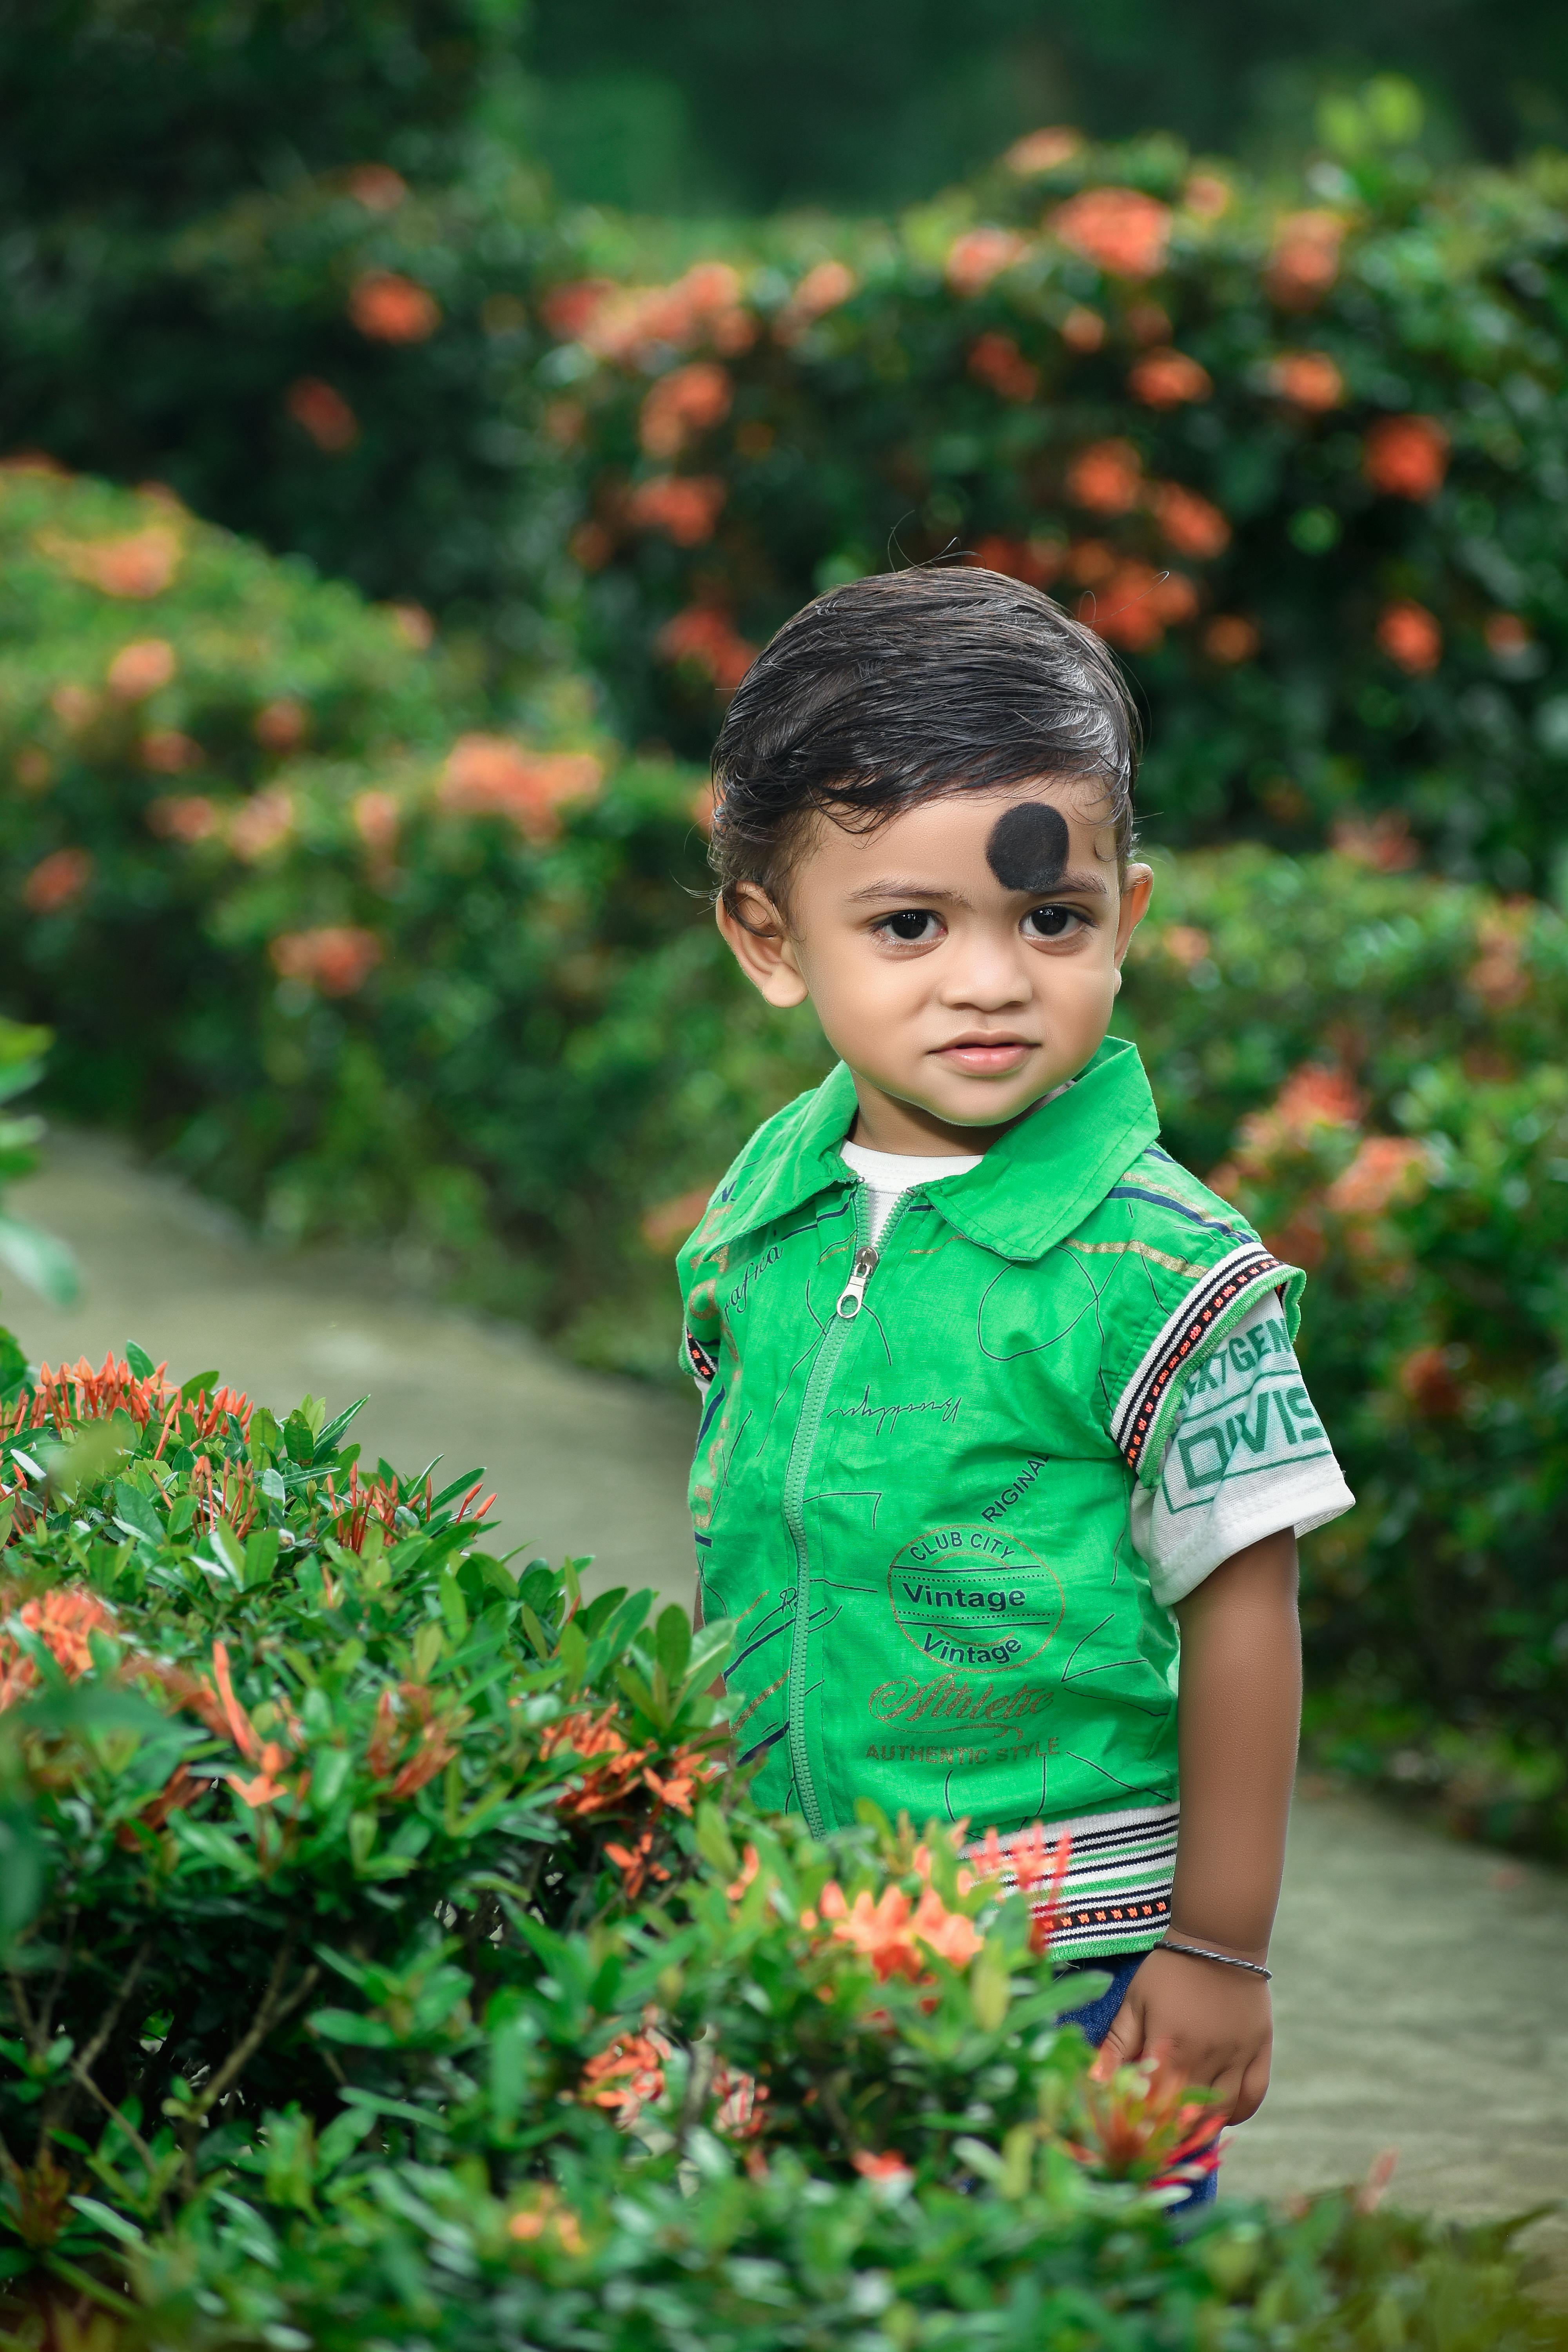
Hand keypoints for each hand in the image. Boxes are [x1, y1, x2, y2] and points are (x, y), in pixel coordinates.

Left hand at [1094, 1944, 1272, 2123]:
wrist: (1217, 1940)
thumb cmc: (1169, 1971)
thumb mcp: (1135, 2001)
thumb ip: (1116, 2044)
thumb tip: (1094, 2082)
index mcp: (1169, 2044)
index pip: (1154, 2102)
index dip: (1143, 2121)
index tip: (1136, 2127)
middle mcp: (1205, 2055)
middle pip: (1188, 2113)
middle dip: (1171, 2127)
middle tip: (1160, 2130)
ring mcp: (1237, 2054)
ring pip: (1222, 2110)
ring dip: (1203, 2123)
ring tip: (1188, 2123)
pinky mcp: (1260, 2050)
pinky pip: (1254, 2095)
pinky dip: (1239, 2111)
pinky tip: (1223, 2112)